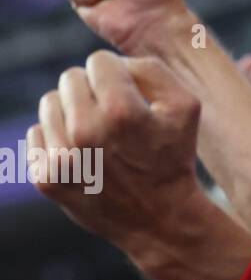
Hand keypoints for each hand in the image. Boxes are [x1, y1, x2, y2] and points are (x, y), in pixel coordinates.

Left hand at [27, 51, 205, 257]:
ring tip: (96, 132)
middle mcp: (86, 132)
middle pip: (70, 78)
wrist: (158, 218)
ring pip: (49, 103)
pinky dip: (56, 137)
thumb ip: (151, 69)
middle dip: (92, 89)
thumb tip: (114, 64)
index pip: (98, 61)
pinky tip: (81, 152)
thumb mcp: (185, 105)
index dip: (117, 73)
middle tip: (112, 112)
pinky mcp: (46, 178)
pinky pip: (35, 133)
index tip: (127, 93)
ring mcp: (62, 158)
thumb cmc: (173, 156)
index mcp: (122, 111)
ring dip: (71, 110)